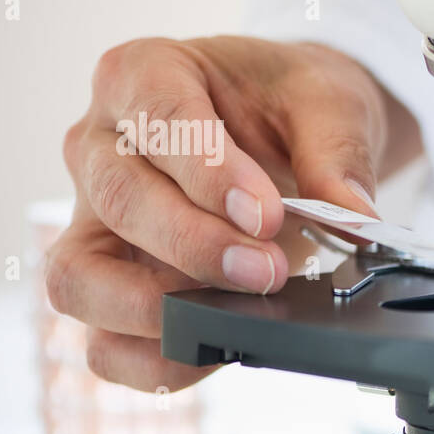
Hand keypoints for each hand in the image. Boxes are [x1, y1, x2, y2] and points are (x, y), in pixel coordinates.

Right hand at [46, 36, 422, 391]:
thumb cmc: (289, 104)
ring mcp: (94, 220)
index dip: (207, 171)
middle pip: (119, 199)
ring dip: (154, 308)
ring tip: (235, 312)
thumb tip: (355, 221)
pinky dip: (152, 358)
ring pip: (79, 276)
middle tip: (268, 268)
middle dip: (195, 244)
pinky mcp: (110, 284)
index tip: (264, 212)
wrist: (288, 129)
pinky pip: (102, 341)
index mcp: (143, 75)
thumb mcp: (327, 105)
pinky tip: (217, 346)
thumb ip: (336, 157)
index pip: (157, 119)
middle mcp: (100, 145)